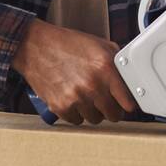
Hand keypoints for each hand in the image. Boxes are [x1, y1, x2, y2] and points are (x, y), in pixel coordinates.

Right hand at [12, 20, 137, 124]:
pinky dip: (76, 113)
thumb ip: (117, 62)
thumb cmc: (67, 44)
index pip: (128, 101)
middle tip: (106, 100)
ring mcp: (76, 98)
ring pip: (95, 119)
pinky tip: (73, 99)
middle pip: (114, 114)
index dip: (128, 103)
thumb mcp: (99, 45)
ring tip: (86, 95)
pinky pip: (77, 121)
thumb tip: (129, 80)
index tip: (126, 104)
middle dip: (112, 108)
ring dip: (93, 111)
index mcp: (105, 68)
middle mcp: (92, 85)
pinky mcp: (60, 106)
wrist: (35, 46)